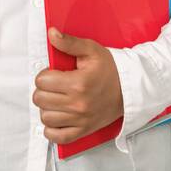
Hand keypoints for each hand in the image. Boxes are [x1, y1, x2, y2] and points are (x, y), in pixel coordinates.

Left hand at [32, 29, 124, 144]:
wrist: (131, 88)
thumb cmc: (111, 68)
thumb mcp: (91, 50)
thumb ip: (69, 43)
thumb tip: (52, 33)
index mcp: (78, 83)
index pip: (42, 81)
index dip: (45, 75)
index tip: (54, 74)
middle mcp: (78, 104)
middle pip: (40, 99)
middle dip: (43, 90)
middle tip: (55, 86)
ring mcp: (81, 120)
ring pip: (45, 118)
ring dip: (47, 108)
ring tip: (57, 100)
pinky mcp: (84, 130)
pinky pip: (57, 137)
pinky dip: (52, 129)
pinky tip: (57, 117)